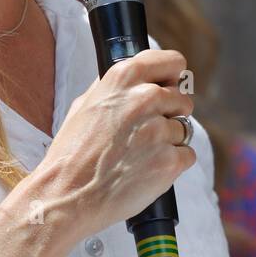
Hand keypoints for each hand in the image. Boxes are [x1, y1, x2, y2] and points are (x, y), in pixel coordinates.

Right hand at [33, 49, 195, 236]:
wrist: (67, 194)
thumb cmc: (72, 153)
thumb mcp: (84, 104)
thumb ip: (114, 88)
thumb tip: (136, 78)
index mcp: (124, 77)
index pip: (172, 62)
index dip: (172, 77)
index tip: (169, 87)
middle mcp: (145, 98)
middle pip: (182, 99)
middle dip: (169, 114)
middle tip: (145, 132)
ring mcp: (159, 130)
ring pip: (185, 129)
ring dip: (169, 141)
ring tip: (139, 154)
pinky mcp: (169, 161)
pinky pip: (187, 155)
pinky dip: (172, 163)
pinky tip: (147, 169)